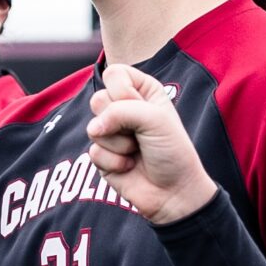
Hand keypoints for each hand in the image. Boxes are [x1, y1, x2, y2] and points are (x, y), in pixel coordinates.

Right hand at [85, 64, 217, 223]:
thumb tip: (93, 128)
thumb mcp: (155, 119)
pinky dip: (114, 162)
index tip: (141, 108)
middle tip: (140, 133)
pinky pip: (93, 152)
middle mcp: (124, 108)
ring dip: (119, 144)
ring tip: (137, 151)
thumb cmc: (172, 152)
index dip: (123, 91)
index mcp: (142, 90)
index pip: (114, 73)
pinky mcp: (102, 155)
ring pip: (93, 127)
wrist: (172, 192)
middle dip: (119, 120)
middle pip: (98, 98)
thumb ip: (120, 111)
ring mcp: (111, 132)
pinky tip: (129, 166)